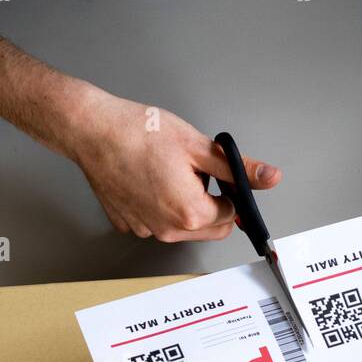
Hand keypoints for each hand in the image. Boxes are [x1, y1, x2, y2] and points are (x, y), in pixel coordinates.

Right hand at [66, 89, 281, 240]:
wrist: (93, 132)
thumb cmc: (139, 133)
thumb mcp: (199, 145)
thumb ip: (237, 168)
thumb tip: (269, 178)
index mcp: (191, 213)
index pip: (232, 215)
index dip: (228, 191)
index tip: (215, 174)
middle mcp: (168, 230)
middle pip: (209, 228)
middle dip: (210, 204)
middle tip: (192, 172)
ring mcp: (145, 229)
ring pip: (182, 227)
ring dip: (184, 207)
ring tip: (167, 173)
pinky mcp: (128, 223)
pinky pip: (155, 222)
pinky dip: (158, 206)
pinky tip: (148, 180)